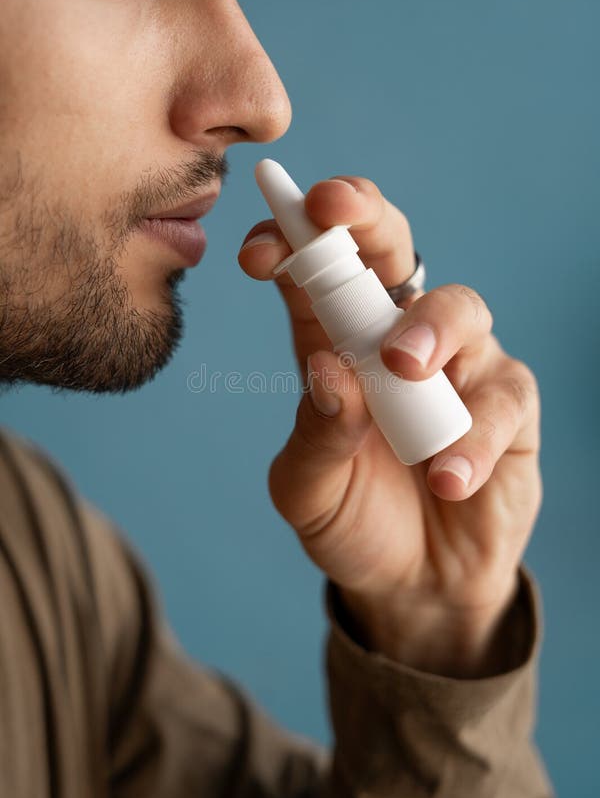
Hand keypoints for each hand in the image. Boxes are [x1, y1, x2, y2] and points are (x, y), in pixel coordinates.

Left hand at [238, 176, 541, 676]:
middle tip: (337, 212)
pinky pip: (501, 395)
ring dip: (429, 325)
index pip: (312, 271)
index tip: (260, 251)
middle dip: (366, 218)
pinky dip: (473, 435)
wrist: (415, 586)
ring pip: (460, 306)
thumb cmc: (353, 520)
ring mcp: (459, 367)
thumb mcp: (309, 489)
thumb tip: (329, 370)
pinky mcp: (507, 407)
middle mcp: (397, 339)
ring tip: (404, 369)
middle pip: (391, 250)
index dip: (289, 243)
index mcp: (334, 344)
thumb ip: (316, 434)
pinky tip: (445, 480)